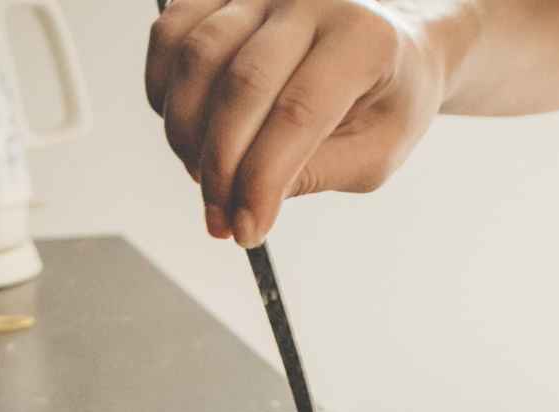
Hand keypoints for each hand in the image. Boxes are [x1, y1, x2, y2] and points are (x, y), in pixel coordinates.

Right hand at [145, 0, 454, 245]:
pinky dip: (165, 91)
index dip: (263, 179)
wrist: (393, 44)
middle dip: (221, 167)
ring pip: (198, 57)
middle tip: (220, 219)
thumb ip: (319, 172)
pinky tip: (186, 132)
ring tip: (204, 178)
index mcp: (363, 40)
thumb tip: (249, 198)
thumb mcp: (376, 153)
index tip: (247, 230)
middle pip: (241, 85)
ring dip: (187, 133)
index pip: (298, 113)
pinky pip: (171, 34)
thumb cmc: (388, 102)